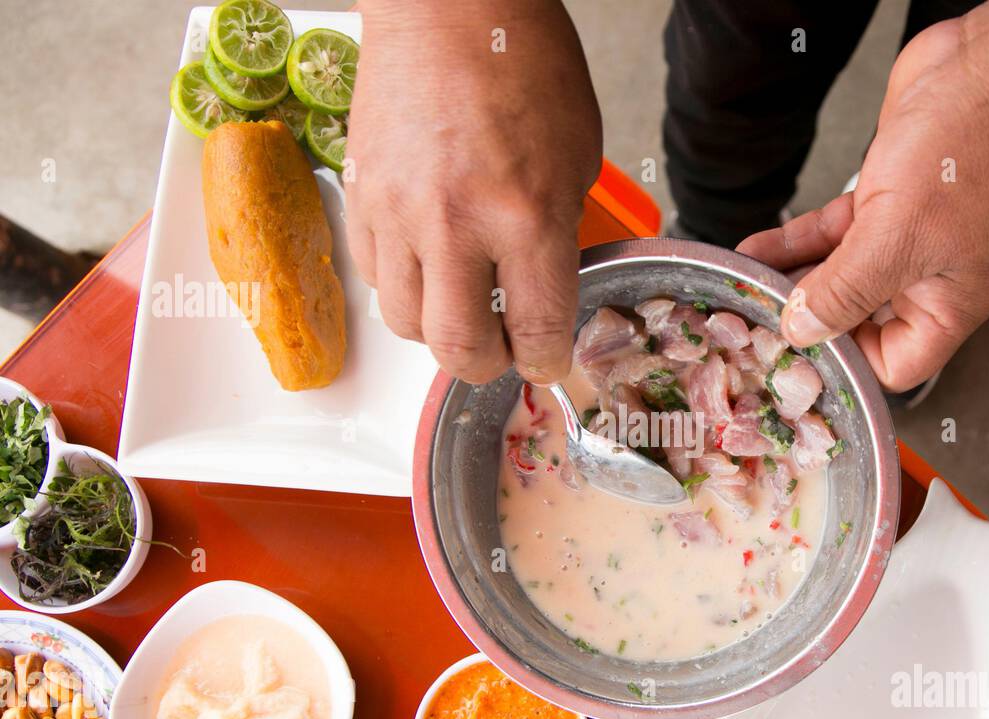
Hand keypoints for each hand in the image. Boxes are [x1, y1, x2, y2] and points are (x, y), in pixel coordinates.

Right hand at [346, 0, 601, 382]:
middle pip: (458, 350)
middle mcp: (456, 223)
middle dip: (487, 365)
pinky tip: (430, 263)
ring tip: (464, 306)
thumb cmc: (521, 61)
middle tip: (503, 351)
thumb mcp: (578, 155)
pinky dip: (405, 286)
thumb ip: (561, 230)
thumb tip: (548, 285)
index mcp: (526, 215)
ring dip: (439, 329)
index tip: (549, 361)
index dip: (548, 361)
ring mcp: (400, 213)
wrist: (449, 2)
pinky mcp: (363, 197)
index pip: (538, 330)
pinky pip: (375, 276)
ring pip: (406, 323)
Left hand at [739, 11, 988, 391]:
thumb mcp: (897, 237)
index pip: (892, 366)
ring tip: (741, 291)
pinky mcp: (879, 203)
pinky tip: (751, 250)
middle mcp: (924, 279)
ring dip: (788, 283)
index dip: (847, 366)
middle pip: (855, 325)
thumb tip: (803, 331)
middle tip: (753, 328)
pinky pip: (827, 238)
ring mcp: (900, 240)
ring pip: (834, 278)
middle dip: (806, 324)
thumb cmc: (971, 152)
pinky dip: (790, 245)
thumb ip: (846, 291)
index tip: (795, 354)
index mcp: (948, 304)